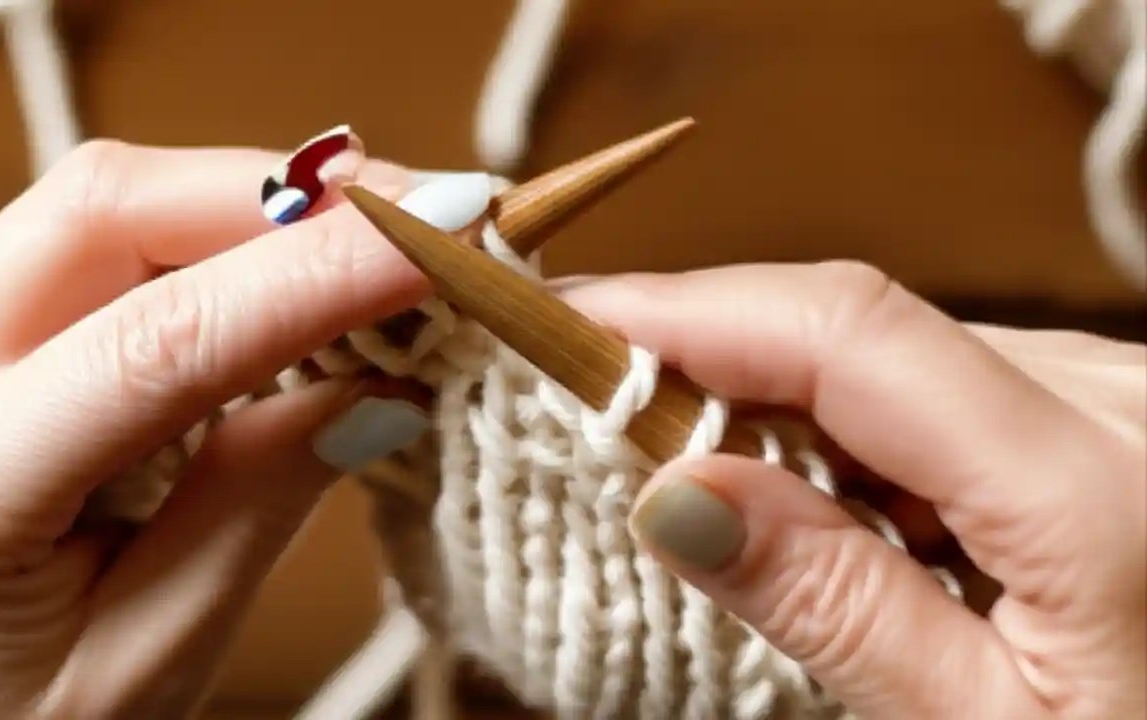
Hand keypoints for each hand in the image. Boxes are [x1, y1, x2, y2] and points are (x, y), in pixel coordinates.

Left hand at [0, 141, 452, 717]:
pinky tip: (284, 273)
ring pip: (99, 206)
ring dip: (252, 207)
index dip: (321, 274)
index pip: (162, 339)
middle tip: (426, 216)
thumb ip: (254, 510)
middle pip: (109, 208)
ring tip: (376, 247)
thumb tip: (380, 388)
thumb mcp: (140, 665)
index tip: (446, 237)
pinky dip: (206, 242)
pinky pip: (88, 247)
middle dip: (286, 195)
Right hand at [560, 263, 1145, 718]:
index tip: (567, 327)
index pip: (844, 328)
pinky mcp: (1112, 409)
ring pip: (895, 355)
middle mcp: (1122, 396)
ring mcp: (1123, 392)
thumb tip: (676, 495)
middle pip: (857, 328)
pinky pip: (947, 386)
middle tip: (597, 425)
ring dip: (777, 403)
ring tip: (700, 485)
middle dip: (709, 361)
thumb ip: (833, 604)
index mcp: (1096, 480)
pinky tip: (823, 505)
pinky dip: (855, 429)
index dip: (688, 308)